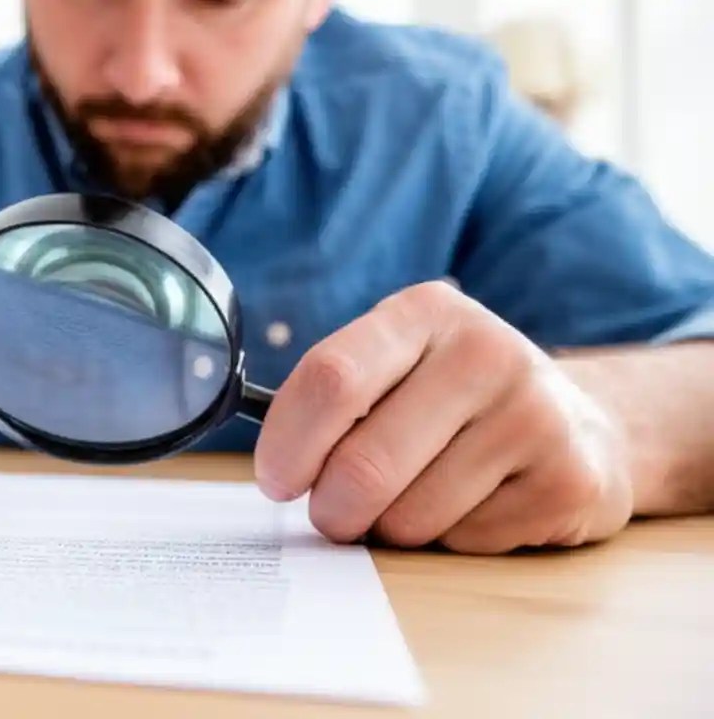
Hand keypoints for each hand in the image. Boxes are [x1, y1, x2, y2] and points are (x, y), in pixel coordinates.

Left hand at [253, 281, 632, 553]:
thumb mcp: (395, 367)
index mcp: (425, 313)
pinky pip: (462, 542)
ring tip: (418, 496)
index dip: (289, 443)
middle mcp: (485, 351)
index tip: (276, 479)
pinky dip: (449, 542)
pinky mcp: (568, 479)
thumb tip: (276, 468)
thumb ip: (335, 399)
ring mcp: (534, 414)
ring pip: (409, 516)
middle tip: (335, 514)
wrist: (579, 424)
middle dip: (332, 509)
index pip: (332, 379)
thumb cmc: (450, 401)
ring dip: (391, 528)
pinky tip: (476, 504)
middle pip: (363, 464)